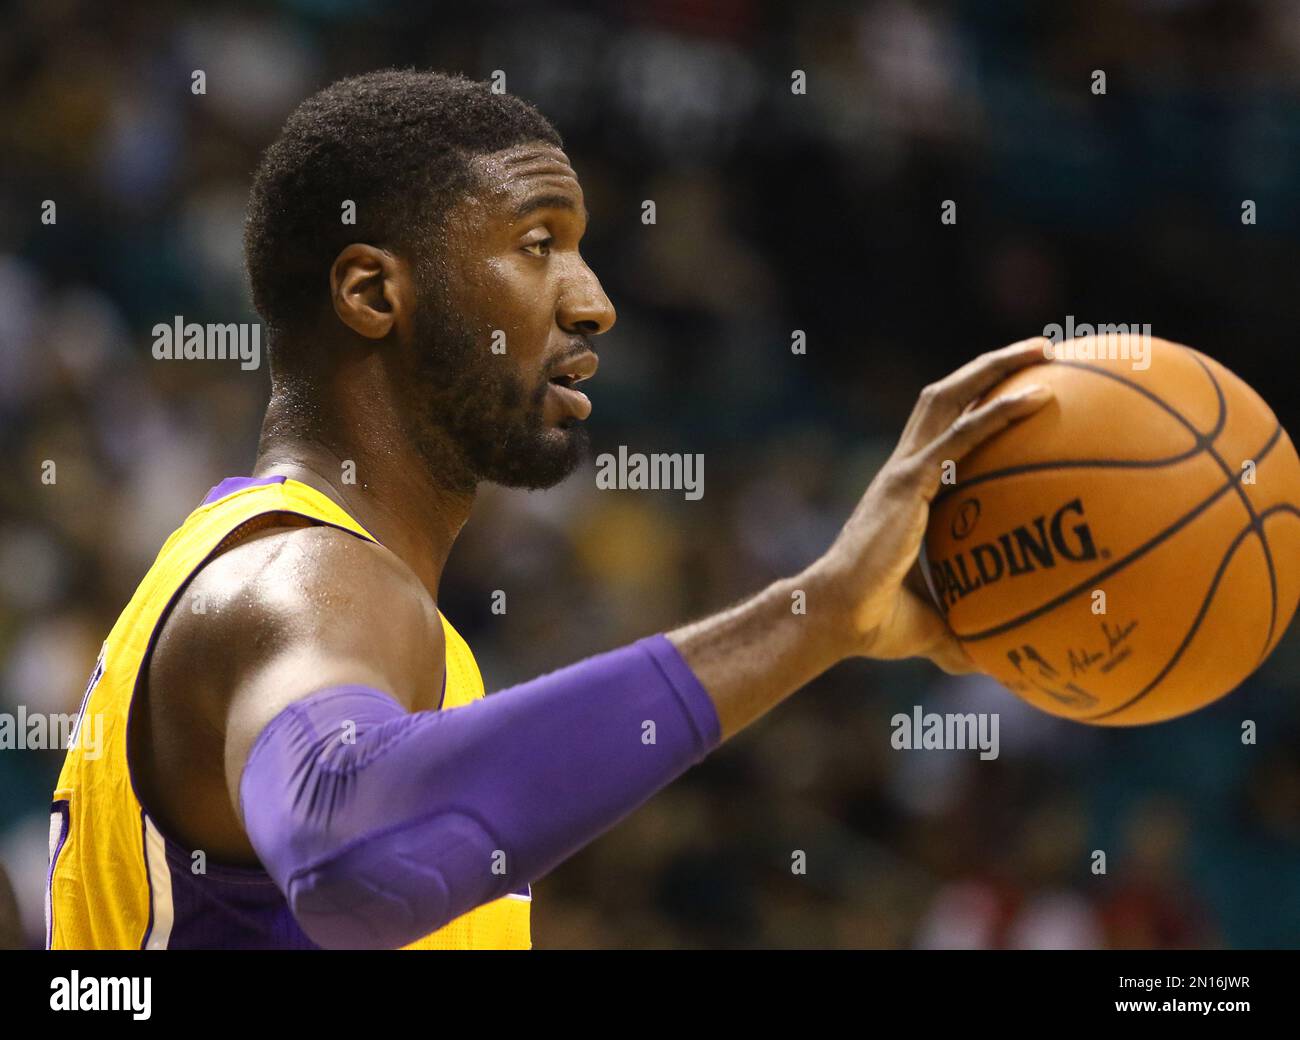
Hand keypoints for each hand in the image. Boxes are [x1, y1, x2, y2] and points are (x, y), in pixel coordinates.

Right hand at [815, 338, 1054, 672]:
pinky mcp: (909, 482)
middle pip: (945, 397)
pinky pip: (962, 437)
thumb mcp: (931, 628)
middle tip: (1042, 352)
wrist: (836, 617)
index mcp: (905, 492)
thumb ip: (959, 636)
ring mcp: (904, 471)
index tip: (1017, 390)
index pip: (941, 433)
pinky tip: (1040, 399)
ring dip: (995, 368)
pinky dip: (999, 413)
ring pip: (949, 397)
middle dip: (990, 367)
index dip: (975, 405)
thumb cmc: (873, 624)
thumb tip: (992, 668)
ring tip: (1044, 349)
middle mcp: (903, 470)